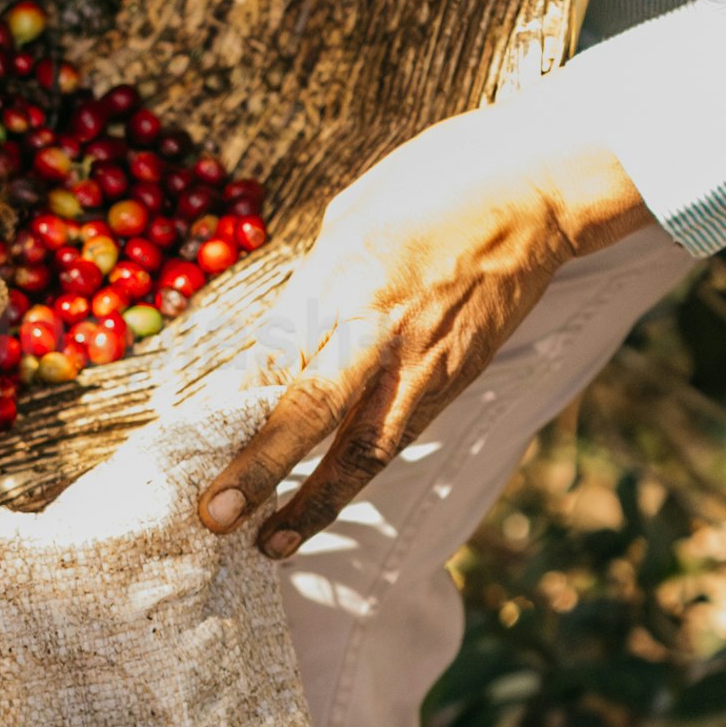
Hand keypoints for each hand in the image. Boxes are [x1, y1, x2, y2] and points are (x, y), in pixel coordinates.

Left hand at [197, 106, 655, 554]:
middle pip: (311, 409)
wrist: (537, 193)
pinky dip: (358, 473)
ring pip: (364, 446)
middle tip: (215, 517)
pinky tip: (328, 499)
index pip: (274, 355)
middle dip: (261, 468)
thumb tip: (283, 336)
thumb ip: (316, 280)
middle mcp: (381, 325)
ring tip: (273, 543)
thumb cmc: (437, 183)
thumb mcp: (353, 214)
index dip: (231, 407)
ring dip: (315, 501)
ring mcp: (425, 358)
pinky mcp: (457, 377)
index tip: (188, 446)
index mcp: (344, 273)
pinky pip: (397, 433)